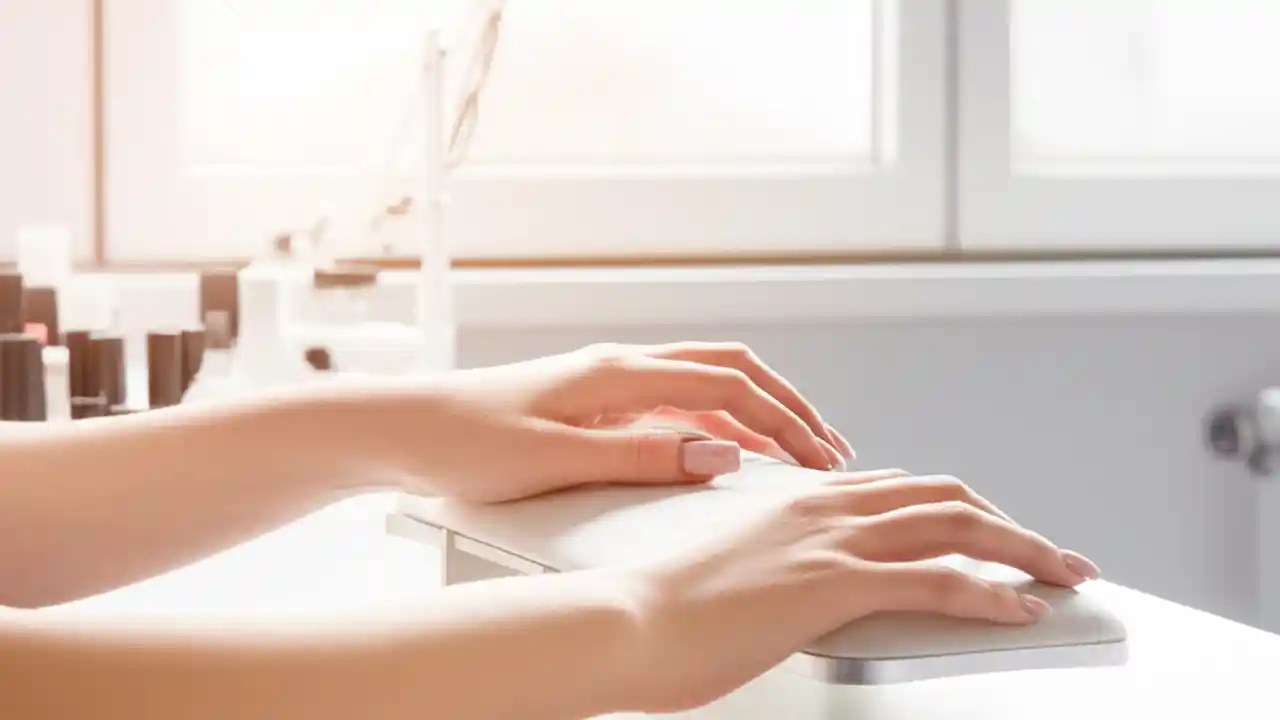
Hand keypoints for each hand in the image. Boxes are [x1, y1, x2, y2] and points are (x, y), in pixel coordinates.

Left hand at [383, 342, 852, 500]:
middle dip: (787, 408)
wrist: (404, 428)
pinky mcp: (598, 404)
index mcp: (618, 374)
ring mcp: (611, 383)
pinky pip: (677, 406)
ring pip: (707, 386)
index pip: (727, 386)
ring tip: (799, 455)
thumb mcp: (555, 459)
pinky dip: (719, 426)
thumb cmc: (465, 442)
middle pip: (730, 372)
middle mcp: (622, 368)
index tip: (822, 459)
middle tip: (832, 450)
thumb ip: (642, 458)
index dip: (783, 421)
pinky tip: (733, 456)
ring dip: (758, 416)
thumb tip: (722, 456)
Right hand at [620, 470, 1101, 712]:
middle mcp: (824, 507)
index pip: (905, 490)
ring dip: (1023, 549)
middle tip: (1053, 553)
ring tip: (1064, 573)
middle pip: (946, 498)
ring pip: (956, 528)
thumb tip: (809, 583)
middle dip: (1011, 524)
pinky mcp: (832, 583)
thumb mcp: (739, 569)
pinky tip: (1019, 610)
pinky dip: (990, 593)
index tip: (996, 532)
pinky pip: (935, 581)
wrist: (628, 621)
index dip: (963, 510)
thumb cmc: (669, 606)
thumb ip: (784, 561)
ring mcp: (831, 542)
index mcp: (802, 499)